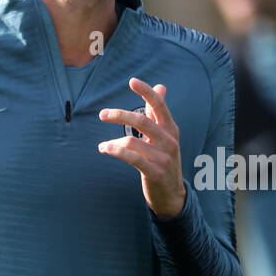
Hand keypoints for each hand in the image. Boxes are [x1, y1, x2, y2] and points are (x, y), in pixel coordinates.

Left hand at [97, 77, 186, 219]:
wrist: (172, 194)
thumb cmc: (164, 160)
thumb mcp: (166, 136)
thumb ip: (159, 112)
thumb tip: (160, 86)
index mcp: (171, 129)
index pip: (159, 106)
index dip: (147, 92)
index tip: (132, 81)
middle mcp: (169, 141)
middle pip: (142, 121)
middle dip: (120, 115)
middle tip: (102, 114)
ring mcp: (163, 157)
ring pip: (133, 141)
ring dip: (113, 143)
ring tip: (103, 146)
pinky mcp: (155, 172)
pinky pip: (132, 158)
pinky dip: (116, 151)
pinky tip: (105, 149)